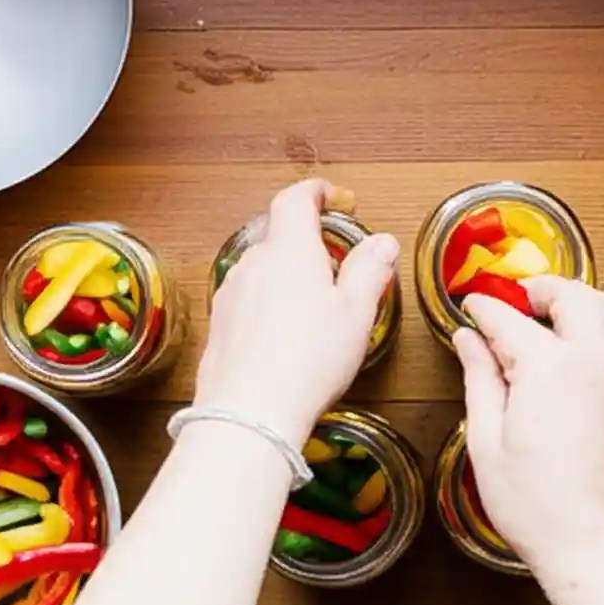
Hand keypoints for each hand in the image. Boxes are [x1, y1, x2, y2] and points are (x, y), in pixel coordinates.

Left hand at [197, 179, 398, 446]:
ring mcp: (232, 293)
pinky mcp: (221, 325)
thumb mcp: (357, 312)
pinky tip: (288, 337)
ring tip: (316, 309)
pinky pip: (250, 301)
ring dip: (289, 278)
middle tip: (338, 266)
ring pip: (265, 271)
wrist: (250, 412)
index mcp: (290, 250)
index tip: (332, 196)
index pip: (295, 199)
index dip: (316, 192)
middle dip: (310, 244)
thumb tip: (382, 243)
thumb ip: (371, 270)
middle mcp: (255, 263)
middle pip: (281, 236)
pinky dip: (271, 306)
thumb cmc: (306, 361)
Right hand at [455, 276, 603, 575]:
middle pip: (570, 294)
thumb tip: (468, 340)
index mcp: (549, 367)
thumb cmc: (539, 506)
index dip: (483, 309)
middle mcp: (594, 359)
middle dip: (538, 289)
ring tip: (548, 316)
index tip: (470, 307)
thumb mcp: (487, 442)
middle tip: (512, 303)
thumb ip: (479, 378)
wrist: (596, 545)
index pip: (508, 318)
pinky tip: (581, 341)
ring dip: (577, 299)